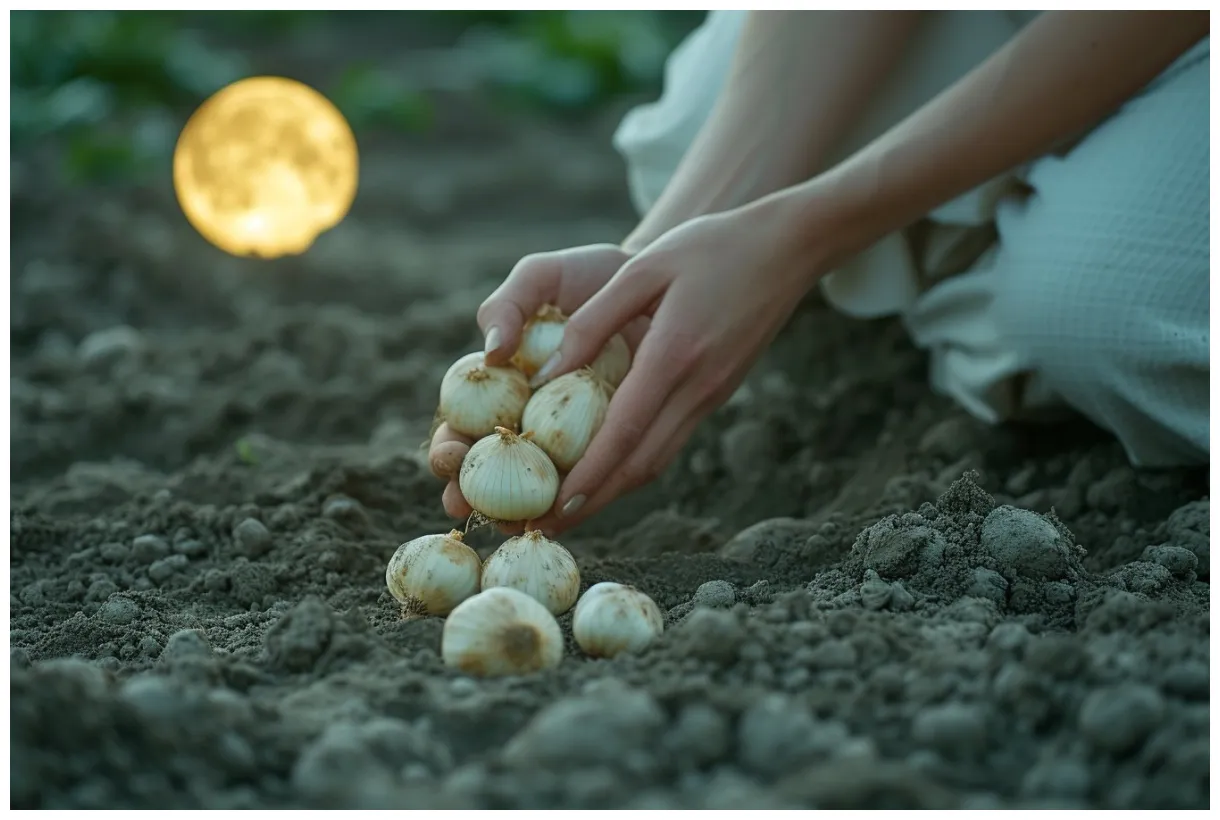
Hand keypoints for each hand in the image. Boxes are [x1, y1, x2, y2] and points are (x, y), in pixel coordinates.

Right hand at [427, 243, 649, 523]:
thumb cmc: (587, 278)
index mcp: (499, 387)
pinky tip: (573, 511)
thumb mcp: (541, 279)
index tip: (449, 456)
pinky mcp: (615, 444)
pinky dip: (582, 498)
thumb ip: (507, 306)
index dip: (448, 448)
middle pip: (490, 472)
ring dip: (525, 512)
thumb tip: (492, 354)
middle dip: (473, 496)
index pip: (461, 426)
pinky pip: (596, 478)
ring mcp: (571, 439)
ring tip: (519, 524)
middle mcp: (530, 420)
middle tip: (469, 507)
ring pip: (541, 488)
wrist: (656, 283)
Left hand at [526, 197, 819, 533]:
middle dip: (591, 503)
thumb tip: (545, 375)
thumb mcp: (644, 268)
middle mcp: (696, 389)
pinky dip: (633, 465)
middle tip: (544, 528)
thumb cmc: (710, 247)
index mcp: (675, 356)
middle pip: (639, 465)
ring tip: (567, 511)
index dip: (585, 478)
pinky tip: (605, 471)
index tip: (551, 510)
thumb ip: (593, 320)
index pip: (624, 432)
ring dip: (611, 492)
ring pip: (656, 461)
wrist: (789, 247)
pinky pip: (669, 441)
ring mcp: (711, 396)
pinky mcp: (715, 393)